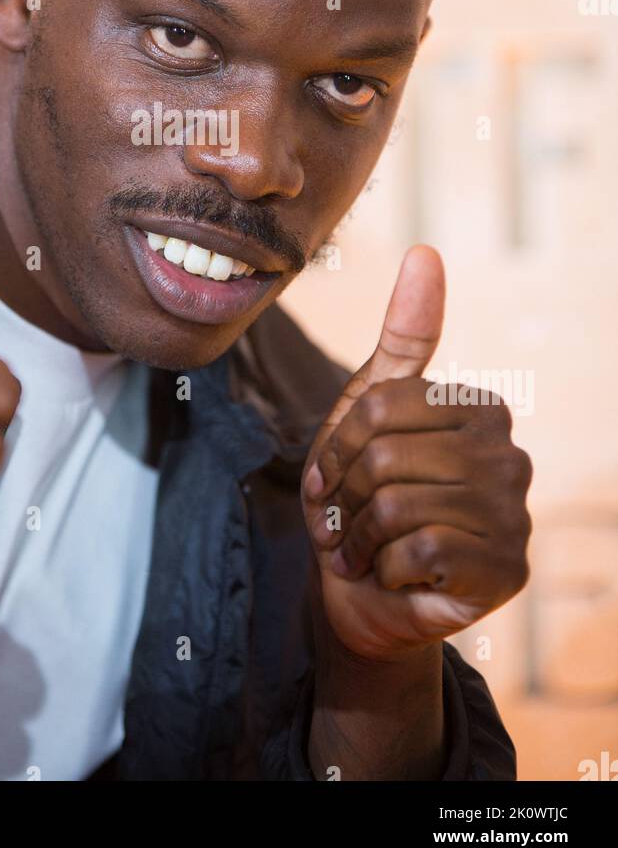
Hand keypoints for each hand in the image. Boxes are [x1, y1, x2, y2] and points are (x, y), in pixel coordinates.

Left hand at [301, 245, 531, 660]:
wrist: (363, 595)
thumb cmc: (363, 497)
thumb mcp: (366, 411)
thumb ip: (403, 336)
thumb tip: (427, 251)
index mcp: (478, 407)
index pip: (381, 406)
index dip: (337, 449)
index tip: (332, 478)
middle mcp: (510, 453)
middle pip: (386, 455)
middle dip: (345, 497)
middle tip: (348, 522)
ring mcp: (516, 512)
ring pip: (399, 504)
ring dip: (361, 537)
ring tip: (367, 548)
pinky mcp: (509, 567)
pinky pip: (422, 551)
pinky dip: (387, 568)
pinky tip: (399, 574)